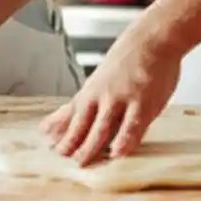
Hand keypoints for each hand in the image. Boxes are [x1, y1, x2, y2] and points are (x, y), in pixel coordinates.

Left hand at [38, 36, 181, 165]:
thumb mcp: (100, 79)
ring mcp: (122, 99)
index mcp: (92, 91)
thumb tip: (62, 118)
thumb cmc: (129, 59)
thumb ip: (84, 101)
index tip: (46, 142)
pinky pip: (132, 125)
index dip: (60, 129)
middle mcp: (102, 96)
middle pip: (82, 122)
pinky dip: (124, 139)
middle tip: (60, 156)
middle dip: (71, 141)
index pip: (71, 114)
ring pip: (102, 126)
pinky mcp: (143, 103)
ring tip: (81, 161)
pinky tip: (117, 153)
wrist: (153, 40)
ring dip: (91, 145)